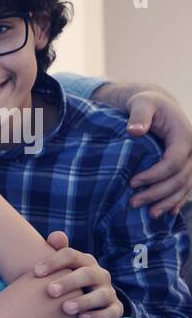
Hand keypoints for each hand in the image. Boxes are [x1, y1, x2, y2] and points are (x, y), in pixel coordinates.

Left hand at [33, 231, 122, 317]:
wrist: (84, 297)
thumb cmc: (63, 279)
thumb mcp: (59, 266)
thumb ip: (56, 250)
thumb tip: (55, 236)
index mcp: (83, 261)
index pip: (71, 255)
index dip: (53, 262)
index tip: (35, 272)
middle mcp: (99, 274)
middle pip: (86, 274)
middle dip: (68, 282)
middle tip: (50, 291)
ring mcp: (108, 291)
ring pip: (101, 295)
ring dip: (84, 301)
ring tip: (65, 308)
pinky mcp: (114, 308)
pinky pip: (112, 312)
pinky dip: (98, 316)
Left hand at [125, 90, 191, 217]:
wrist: (156, 105)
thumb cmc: (146, 103)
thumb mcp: (141, 103)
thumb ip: (139, 115)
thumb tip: (134, 131)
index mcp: (184, 135)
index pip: (173, 162)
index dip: (154, 175)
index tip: (132, 183)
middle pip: (180, 178)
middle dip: (157, 193)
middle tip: (133, 202)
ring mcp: (191, 159)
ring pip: (185, 186)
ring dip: (168, 201)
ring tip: (148, 214)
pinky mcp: (185, 165)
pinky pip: (186, 186)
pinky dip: (177, 200)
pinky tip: (168, 213)